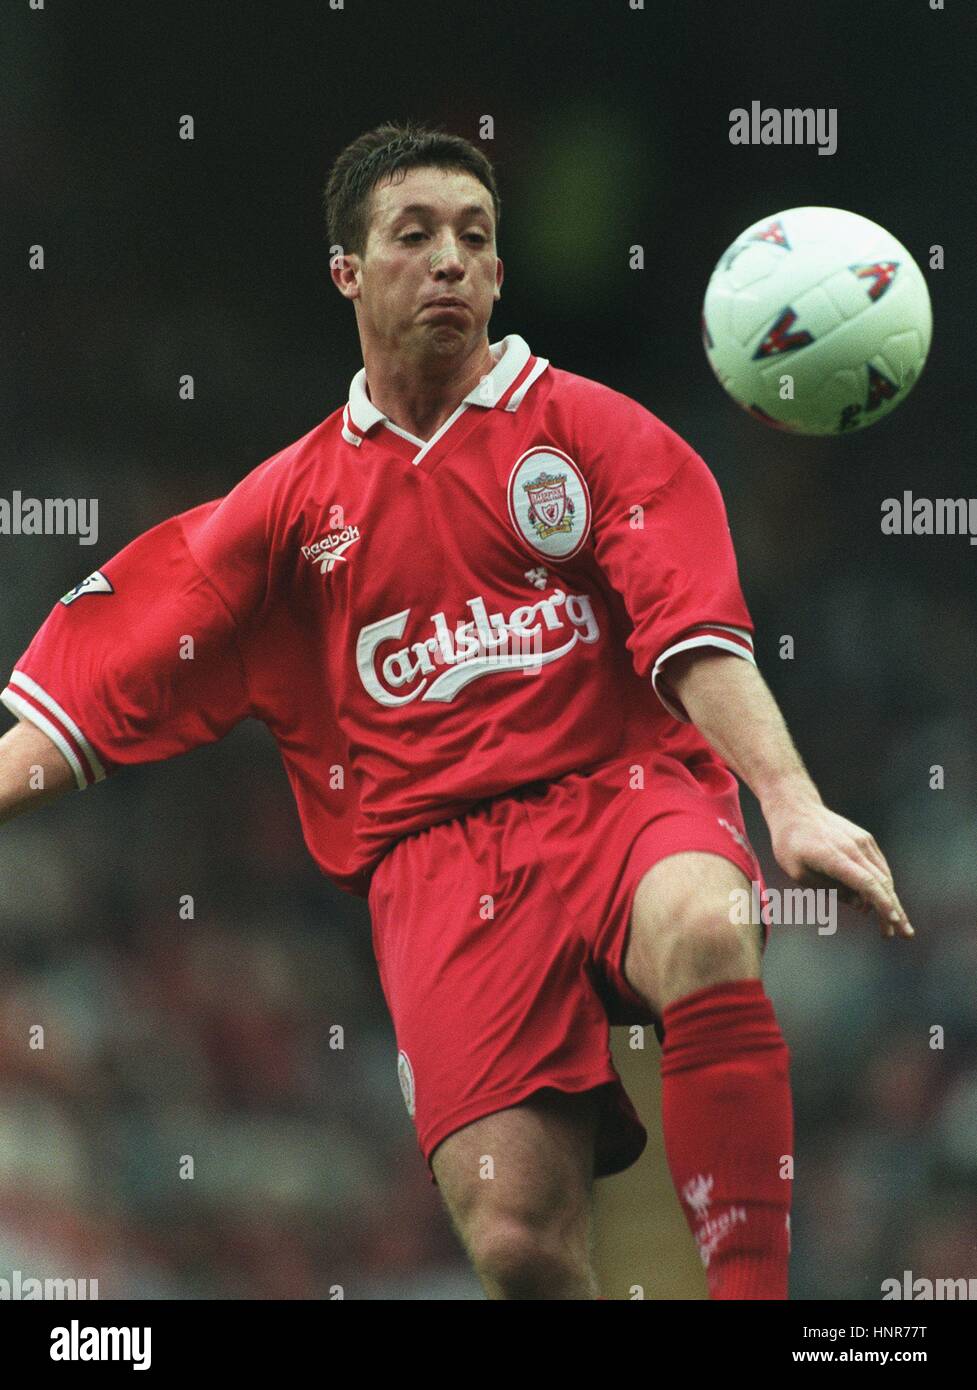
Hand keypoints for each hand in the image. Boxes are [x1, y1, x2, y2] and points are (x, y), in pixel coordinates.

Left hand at [766, 800, 912, 939]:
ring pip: (884, 875)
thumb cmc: (790, 844)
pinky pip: (879, 866)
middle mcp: (853, 847)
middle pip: (881, 883)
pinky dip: (884, 886)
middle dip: (894, 911)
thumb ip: (831, 890)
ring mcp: (862, 841)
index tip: (892, 920)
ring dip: (892, 901)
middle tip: (904, 935)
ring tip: (896, 925)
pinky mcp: (865, 839)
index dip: (881, 903)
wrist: (796, 808)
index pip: (865, 882)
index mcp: (833, 856)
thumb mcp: (799, 873)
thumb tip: (861, 906)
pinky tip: (884, 903)